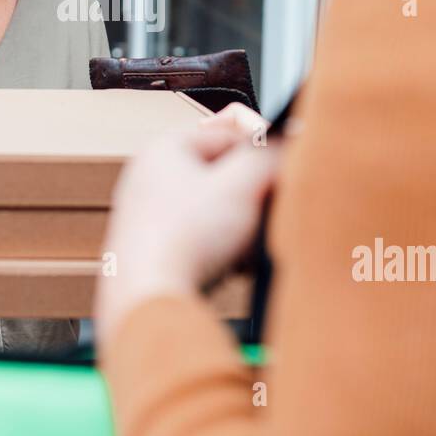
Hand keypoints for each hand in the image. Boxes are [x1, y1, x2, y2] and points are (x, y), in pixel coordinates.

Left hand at [94, 116, 282, 343]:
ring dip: (240, 228)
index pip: (229, 135)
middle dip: (251, 197)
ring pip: (214, 212)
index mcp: (163, 149)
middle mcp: (149, 179)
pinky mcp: (152, 251)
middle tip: (267, 213)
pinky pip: (200, 241)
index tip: (284, 170)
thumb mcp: (242, 185)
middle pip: (221, 176)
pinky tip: (233, 268)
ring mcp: (147, 216)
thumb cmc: (184, 240)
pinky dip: (222, 251)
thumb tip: (288, 141)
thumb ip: (269, 155)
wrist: (148, 301)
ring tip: (248, 248)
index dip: (262, 152)